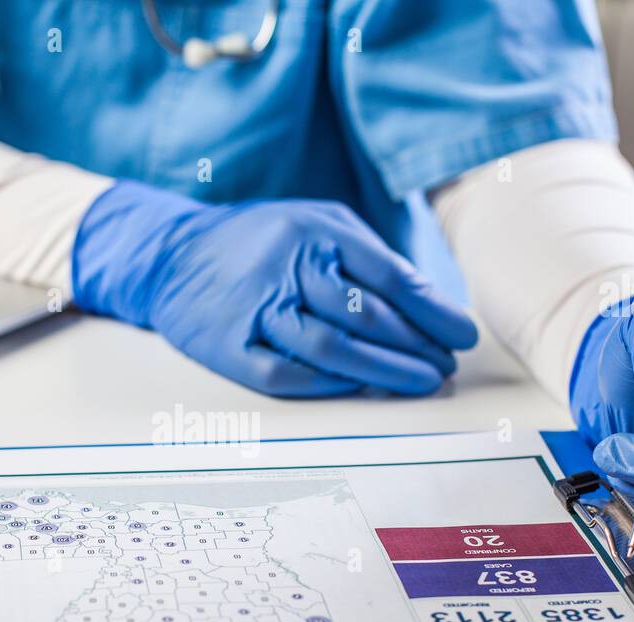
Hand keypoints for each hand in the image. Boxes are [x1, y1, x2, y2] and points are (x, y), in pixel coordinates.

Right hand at [71, 181, 477, 396]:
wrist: (171, 255)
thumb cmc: (260, 242)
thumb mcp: (315, 223)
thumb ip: (367, 256)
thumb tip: (430, 306)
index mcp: (313, 230)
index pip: (387, 274)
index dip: (432, 310)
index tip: (462, 336)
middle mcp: (284, 266)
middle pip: (365, 315)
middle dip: (415, 345)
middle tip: (445, 366)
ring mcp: (254, 308)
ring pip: (331, 347)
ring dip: (383, 370)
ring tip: (419, 381)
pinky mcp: (228, 347)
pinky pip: (286, 375)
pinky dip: (329, 384)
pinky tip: (361, 386)